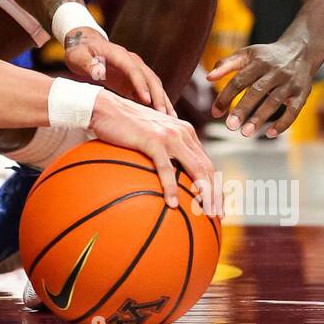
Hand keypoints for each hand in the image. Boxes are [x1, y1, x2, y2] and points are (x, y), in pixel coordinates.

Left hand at [64, 26, 169, 112]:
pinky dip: (157, 103)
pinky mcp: (135, 80)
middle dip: (158, 96)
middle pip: (150, 78)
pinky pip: (149, 91)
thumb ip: (87, 64)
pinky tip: (163, 119)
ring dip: (163, 101)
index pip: (133, 70)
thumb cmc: (80, 51)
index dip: (141, 85)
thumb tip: (99, 72)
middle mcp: (132, 61)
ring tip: (172, 120)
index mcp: (119, 54)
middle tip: (164, 115)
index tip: (146, 101)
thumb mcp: (77, 56)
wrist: (85, 44)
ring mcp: (136, 70)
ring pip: (154, 85)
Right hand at [89, 90, 217, 214]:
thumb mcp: (151, 136)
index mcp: (186, 132)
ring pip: (196, 169)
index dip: (216, 185)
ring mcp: (170, 135)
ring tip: (207, 213)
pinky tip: (173, 204)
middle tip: (218, 216)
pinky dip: (171, 188)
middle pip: (208, 168)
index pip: (207, 163)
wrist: (106, 108)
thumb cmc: (124, 125)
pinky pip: (166, 168)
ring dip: (205, 194)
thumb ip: (165, 150)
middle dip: (217, 194)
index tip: (218, 205)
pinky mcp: (153, 140)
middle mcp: (183, 132)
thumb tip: (169, 175)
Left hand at [207, 39, 316, 137]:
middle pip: (256, 91)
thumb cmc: (266, 57)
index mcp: (258, 61)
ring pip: (274, 101)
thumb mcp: (246, 54)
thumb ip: (226, 64)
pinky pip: (294, 110)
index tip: (215, 113)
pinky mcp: (302, 93)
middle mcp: (275, 71)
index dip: (226, 97)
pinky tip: (270, 134)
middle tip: (230, 126)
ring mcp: (290, 82)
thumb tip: (209, 78)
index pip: (239, 80)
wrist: (301, 51)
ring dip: (259, 118)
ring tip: (245, 133)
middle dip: (242, 109)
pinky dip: (283, 123)